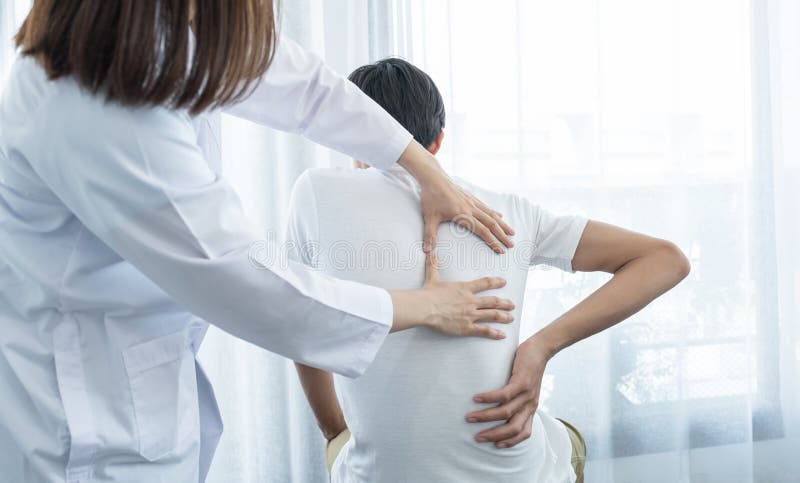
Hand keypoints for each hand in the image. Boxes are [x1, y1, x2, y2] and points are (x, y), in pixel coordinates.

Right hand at [389, 251, 514, 338]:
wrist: (425, 307)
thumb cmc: (428, 294)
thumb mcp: (432, 277)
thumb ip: (433, 265)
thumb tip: (431, 253)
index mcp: (464, 288)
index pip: (485, 283)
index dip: (496, 282)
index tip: (503, 282)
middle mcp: (471, 301)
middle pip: (493, 301)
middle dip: (504, 303)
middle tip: (512, 305)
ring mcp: (470, 314)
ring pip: (493, 315)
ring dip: (504, 317)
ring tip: (511, 318)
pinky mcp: (467, 327)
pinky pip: (484, 330)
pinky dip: (494, 333)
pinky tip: (502, 335)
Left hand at [397, 142, 513, 252]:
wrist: (433, 177)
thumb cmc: (430, 197)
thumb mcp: (429, 218)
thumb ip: (429, 236)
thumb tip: (427, 252)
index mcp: (463, 214)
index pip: (482, 231)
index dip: (493, 242)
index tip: (501, 250)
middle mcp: (471, 208)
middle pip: (491, 223)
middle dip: (502, 235)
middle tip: (511, 244)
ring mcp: (472, 201)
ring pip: (491, 214)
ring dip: (502, 224)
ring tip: (511, 232)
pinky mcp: (470, 196)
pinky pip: (486, 207)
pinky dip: (494, 213)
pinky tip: (499, 216)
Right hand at [466, 337, 553, 447]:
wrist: (540, 350)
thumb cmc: (529, 369)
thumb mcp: (526, 390)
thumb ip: (515, 401)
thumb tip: (496, 408)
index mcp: (531, 409)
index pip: (524, 433)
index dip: (510, 442)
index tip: (494, 446)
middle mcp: (530, 405)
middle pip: (513, 428)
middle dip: (494, 435)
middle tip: (477, 437)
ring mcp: (527, 394)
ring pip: (505, 412)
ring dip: (486, 417)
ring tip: (470, 417)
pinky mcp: (522, 381)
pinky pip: (504, 394)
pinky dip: (489, 398)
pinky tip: (476, 398)